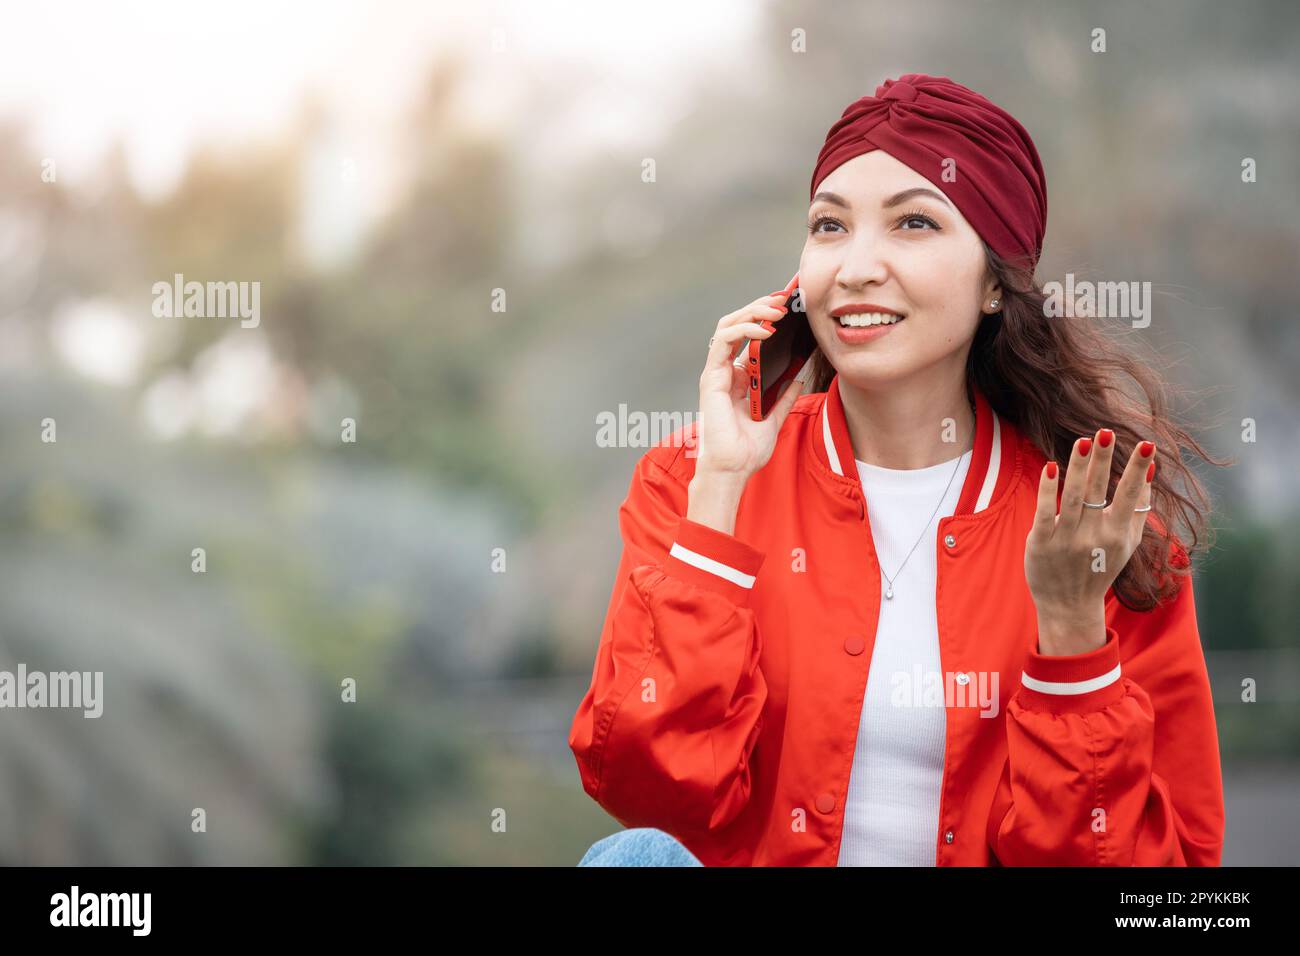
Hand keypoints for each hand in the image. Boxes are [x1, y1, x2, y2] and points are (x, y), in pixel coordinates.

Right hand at [693, 289, 804, 481]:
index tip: (788, 309)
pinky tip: (764, 331)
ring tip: (776, 311)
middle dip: (760, 307)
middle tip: (784, 301)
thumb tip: (798, 378)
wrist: (733, 469)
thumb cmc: (747, 449)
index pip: (748, 336)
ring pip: (728, 326)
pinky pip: (723, 342)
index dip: (765, 318)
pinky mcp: (712, 377)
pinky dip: (744, 330)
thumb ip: (784, 396)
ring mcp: (717, 372)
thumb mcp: (775, 417)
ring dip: (752, 312)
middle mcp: (726, 371)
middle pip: (737, 324)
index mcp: (739, 377)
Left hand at [1025, 428, 1157, 654]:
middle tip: (1105, 432)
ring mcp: (1066, 539)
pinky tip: (1050, 467)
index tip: (1146, 445)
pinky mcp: (1041, 542)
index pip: (1129, 496)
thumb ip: (1138, 510)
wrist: (1067, 605)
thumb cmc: (1099, 568)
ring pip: (1073, 497)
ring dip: (1078, 467)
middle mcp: (1094, 536)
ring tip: (1082, 440)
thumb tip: (1149, 474)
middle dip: (1103, 461)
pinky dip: (1048, 489)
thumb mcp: (1126, 544)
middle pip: (1098, 492)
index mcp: (1117, 535)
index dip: (1137, 471)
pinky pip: (1045, 510)